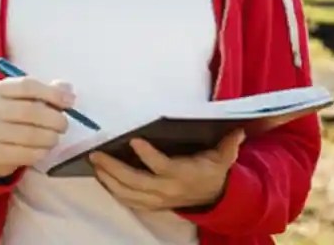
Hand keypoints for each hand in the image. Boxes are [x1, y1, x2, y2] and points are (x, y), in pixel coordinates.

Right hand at [0, 76, 73, 179]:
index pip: (27, 86)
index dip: (52, 93)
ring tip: (54, 138)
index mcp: (0, 89)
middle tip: (64, 125)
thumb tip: (67, 90)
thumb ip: (47, 92)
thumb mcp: (25, 101)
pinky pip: (27, 154)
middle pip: (30, 111)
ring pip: (30, 135)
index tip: (70, 101)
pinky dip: (41, 152)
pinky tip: (44, 149)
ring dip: (50, 138)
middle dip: (54, 119)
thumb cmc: (12, 119)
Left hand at [89, 129, 244, 211]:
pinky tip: (101, 176)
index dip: (148, 155)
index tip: (134, 140)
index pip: (161, 166)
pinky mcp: (150, 204)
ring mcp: (157, 199)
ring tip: (95, 163)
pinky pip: (127, 200)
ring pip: (127, 193)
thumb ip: (228, 144)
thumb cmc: (212, 171)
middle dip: (113, 168)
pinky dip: (112, 190)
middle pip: (135, 182)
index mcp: (182, 174)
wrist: (213, 198)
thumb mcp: (223, 157)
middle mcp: (166, 189)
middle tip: (97, 154)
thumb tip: (238, 129)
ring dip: (108, 179)